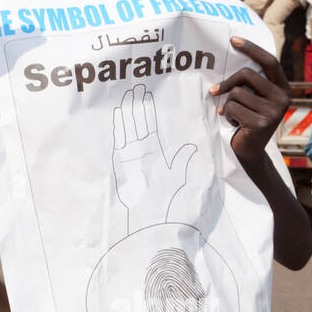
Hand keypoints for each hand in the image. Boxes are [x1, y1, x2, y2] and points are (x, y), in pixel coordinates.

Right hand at [111, 83, 196, 231]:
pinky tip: (120, 113)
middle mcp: (143, 155)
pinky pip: (121, 142)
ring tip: (129, 94)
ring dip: (129, 113)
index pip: (152, 128)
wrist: (157, 225)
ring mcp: (132, 159)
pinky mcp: (125, 166)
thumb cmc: (172, 207)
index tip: (149, 97)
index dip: (150, 112)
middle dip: (138, 106)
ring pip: (130, 130)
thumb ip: (185, 164)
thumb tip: (192, 148)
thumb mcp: (185, 182)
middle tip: (138, 86)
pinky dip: (120, 128)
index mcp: (157, 156)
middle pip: (139, 125)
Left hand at [210, 37, 290, 166]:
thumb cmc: (248, 119)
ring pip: (236, 93)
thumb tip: (229, 60)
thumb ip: (251, 84)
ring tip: (234, 114)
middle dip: (227, 82)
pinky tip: (235, 123)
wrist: (251, 150)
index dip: (252, 49)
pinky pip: (232, 108)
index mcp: (283, 88)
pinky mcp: (261, 123)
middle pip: (247, 74)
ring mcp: (274, 111)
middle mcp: (283, 97)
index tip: (233, 40)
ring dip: (228, 104)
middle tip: (215, 91)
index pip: (270, 61)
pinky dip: (227, 115)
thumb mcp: (255, 98)